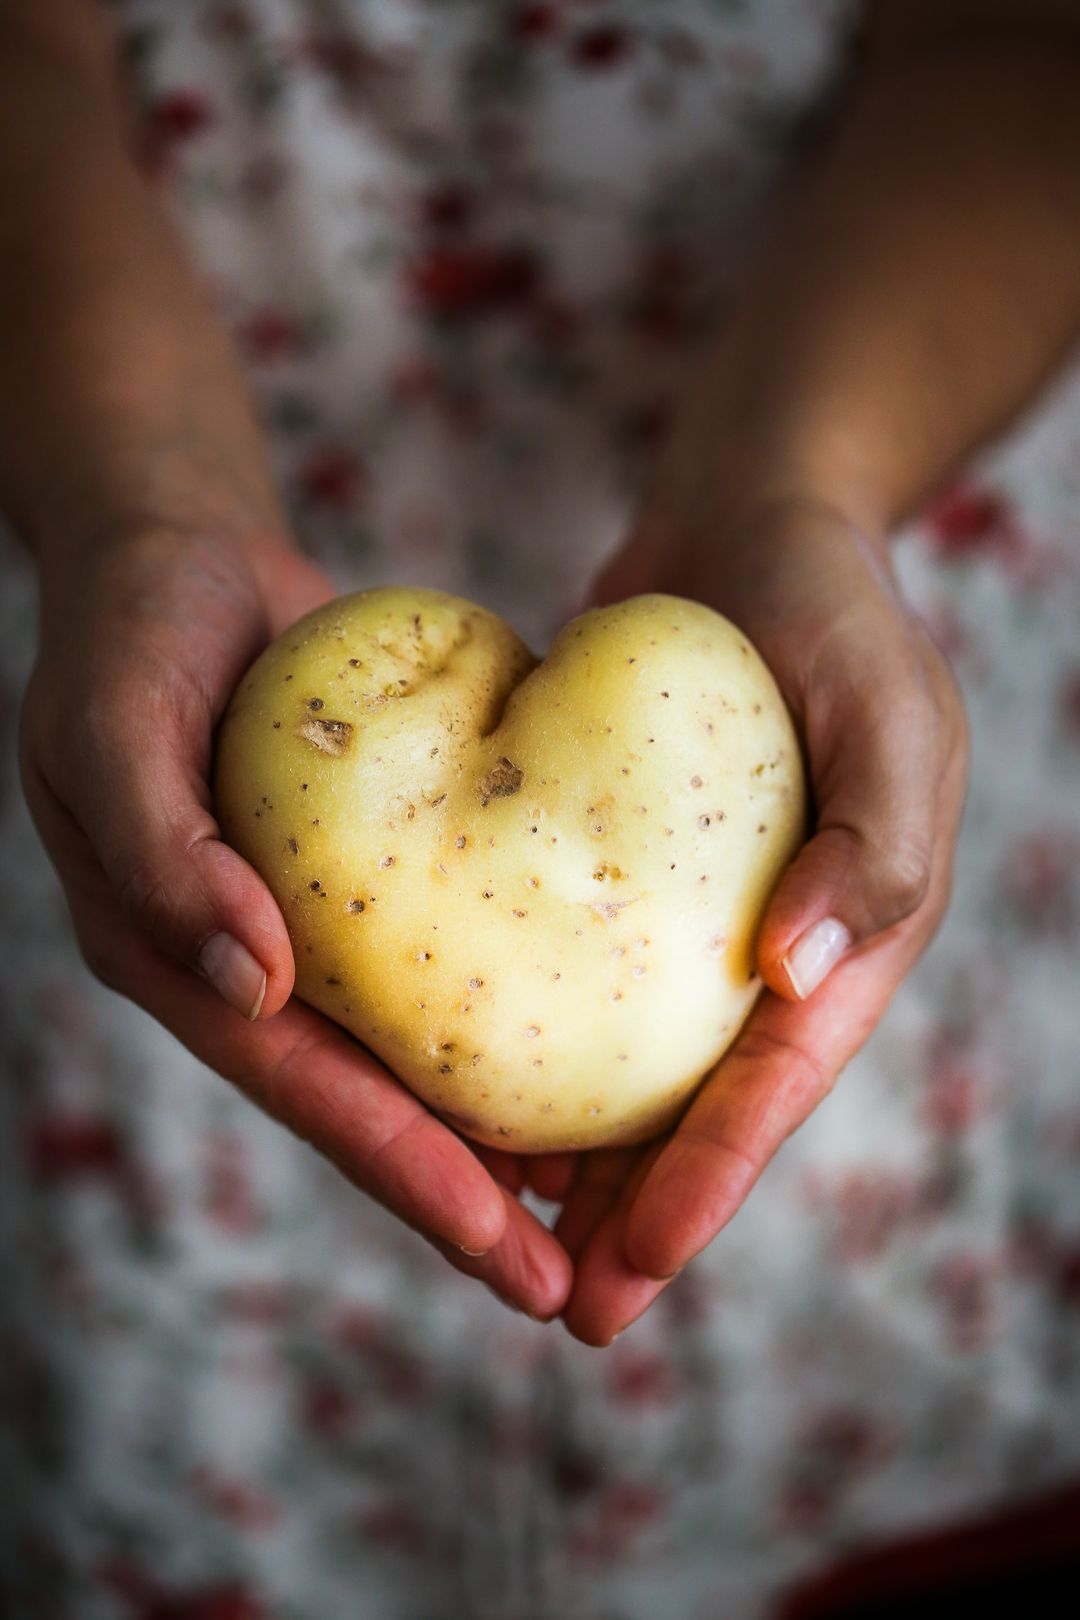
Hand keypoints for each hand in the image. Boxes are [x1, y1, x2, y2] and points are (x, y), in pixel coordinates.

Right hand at [20, 515, 571, 1319]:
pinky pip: (440, 964)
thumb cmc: (135, 629)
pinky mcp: (365, 881)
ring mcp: (305, 931)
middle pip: (362, 1105)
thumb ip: (163, 856)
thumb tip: (249, 988)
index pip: (299, 1087)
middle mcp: (245, 966)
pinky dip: (503, 1022)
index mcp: (175, 956)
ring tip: (596, 1206)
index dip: (399, 1168)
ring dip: (493, 1134)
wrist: (182, 555)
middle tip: (563, 1283)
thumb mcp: (116, 723)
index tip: (500, 1244)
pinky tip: (582, 1055)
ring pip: (409, 1054)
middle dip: (459, 1198)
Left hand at [547, 495, 967, 1344]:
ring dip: (580, 1153)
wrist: (754, 517)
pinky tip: (467, 1090)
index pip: (777, 1083)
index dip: (712, 1182)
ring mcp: (690, 912)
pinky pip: (571, 973)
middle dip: (642, 1213)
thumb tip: (796, 984)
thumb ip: (876, 848)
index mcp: (854, 934)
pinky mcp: (615, 869)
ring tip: (505, 1232)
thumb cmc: (835, 606)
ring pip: (632, 1062)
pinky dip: (531, 1040)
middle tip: (564, 1307)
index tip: (636, 1267)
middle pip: (702, 1105)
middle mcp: (769, 942)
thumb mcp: (890, 709)